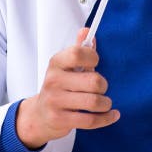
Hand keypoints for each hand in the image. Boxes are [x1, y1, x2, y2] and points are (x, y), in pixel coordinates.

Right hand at [16, 28, 119, 148]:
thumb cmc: (59, 86)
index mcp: (56, 63)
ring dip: (105, 103)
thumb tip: (87, 31)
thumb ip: (79, 48)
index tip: (96, 63)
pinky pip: (91, 120)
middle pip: (93, 81)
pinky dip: (106, 118)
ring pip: (94, 102)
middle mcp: (53, 80)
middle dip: (103, 85)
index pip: (77, 53)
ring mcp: (55, 101)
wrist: (39, 115)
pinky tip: (112, 115)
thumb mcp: (66, 65)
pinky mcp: (60, 120)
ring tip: (105, 102)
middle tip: (101, 88)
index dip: (93, 57)